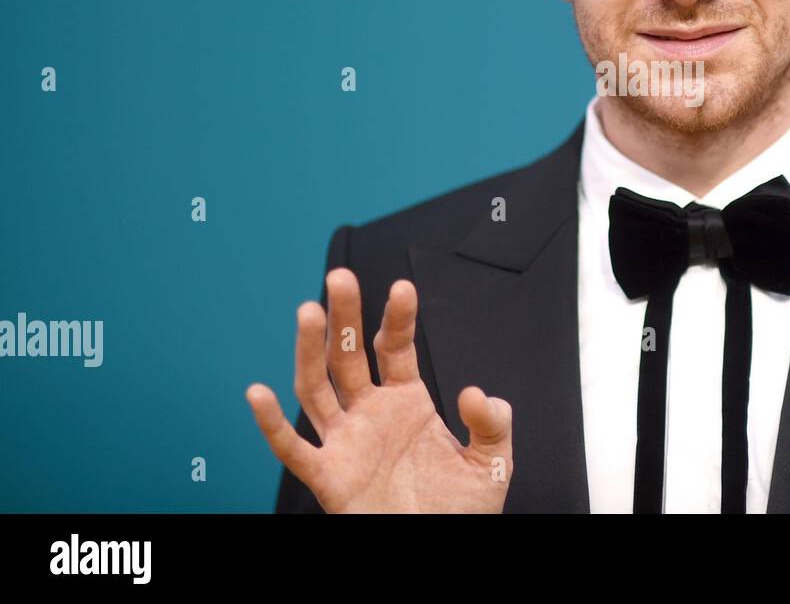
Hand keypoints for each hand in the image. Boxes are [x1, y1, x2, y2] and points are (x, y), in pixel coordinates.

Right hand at [246, 268, 512, 512]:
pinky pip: (294, 448)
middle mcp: (370, 414)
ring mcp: (346, 442)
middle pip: (348, 356)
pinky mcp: (329, 477)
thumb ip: (492, 423)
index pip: (395, 347)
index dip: (398, 318)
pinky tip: (259, 393)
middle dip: (344, 317)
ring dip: (310, 351)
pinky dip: (271, 424)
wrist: (440, 550)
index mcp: (407, 402)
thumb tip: (473, 392)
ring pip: (317, 388)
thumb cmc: (461, 510)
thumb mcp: (492, 460)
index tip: (402, 288)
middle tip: (340, 277)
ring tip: (309, 312)